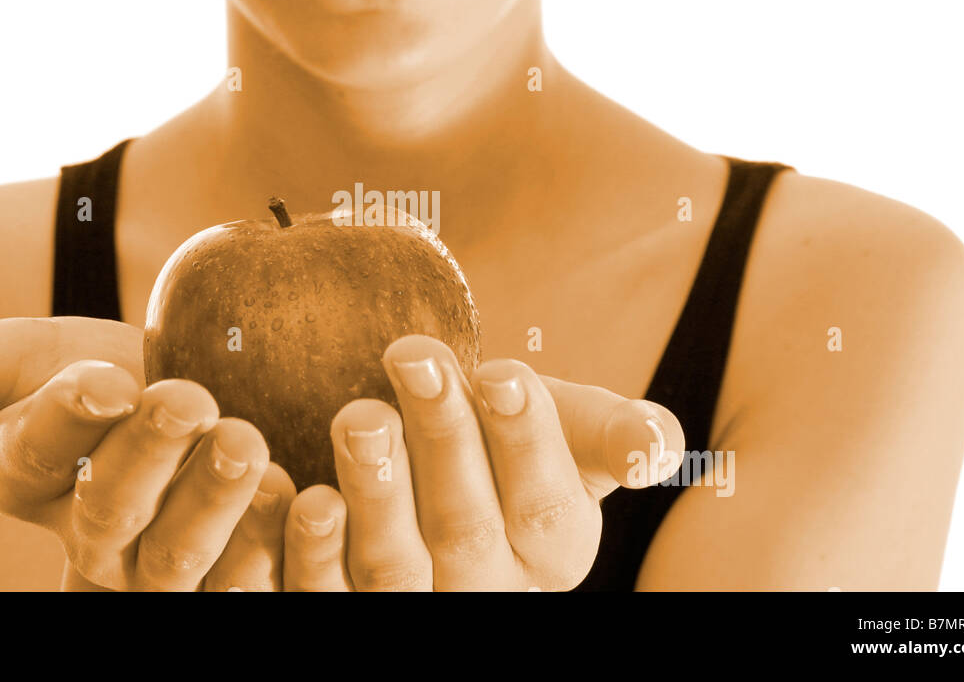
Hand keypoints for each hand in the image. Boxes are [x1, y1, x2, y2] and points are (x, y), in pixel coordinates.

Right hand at [0, 317, 294, 590]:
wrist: (202, 384)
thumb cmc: (112, 371)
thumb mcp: (36, 354)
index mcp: (30, 475)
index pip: (33, 452)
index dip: (67, 417)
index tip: (106, 378)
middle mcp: (88, 534)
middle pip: (107, 510)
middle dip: (146, 455)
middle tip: (188, 400)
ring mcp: (159, 564)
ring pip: (176, 555)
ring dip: (211, 504)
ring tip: (245, 442)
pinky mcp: (227, 578)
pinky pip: (244, 581)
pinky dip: (273, 546)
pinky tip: (302, 498)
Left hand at [282, 335, 683, 590]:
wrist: (443, 455)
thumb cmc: (512, 432)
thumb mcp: (574, 425)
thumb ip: (619, 433)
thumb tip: (656, 451)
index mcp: (555, 548)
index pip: (547, 503)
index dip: (525, 438)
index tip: (500, 371)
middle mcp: (489, 592)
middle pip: (466, 528)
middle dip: (443, 439)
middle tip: (415, 359)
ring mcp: (414, 604)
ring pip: (394, 566)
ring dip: (376, 490)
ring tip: (360, 415)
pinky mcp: (344, 604)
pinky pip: (324, 593)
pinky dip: (312, 552)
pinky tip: (306, 496)